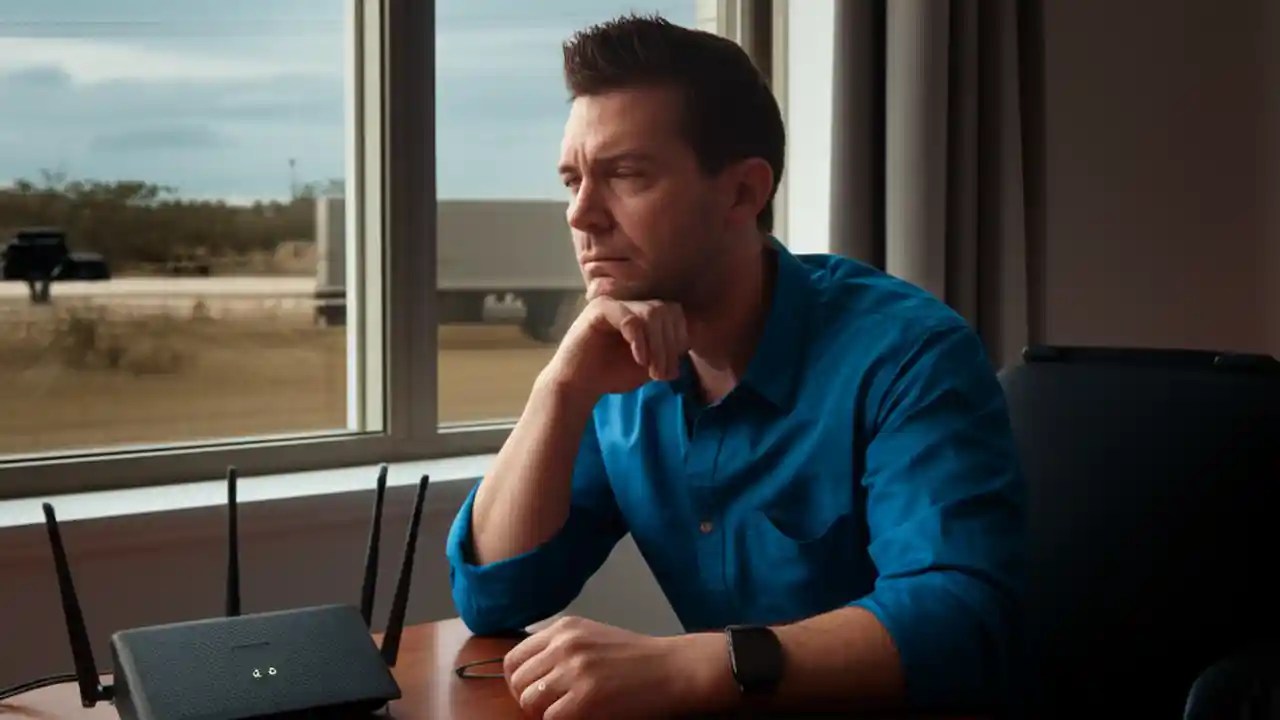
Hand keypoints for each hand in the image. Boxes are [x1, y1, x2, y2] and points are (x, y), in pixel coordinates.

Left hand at [502, 616, 704, 719]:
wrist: (675, 669)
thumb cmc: (639, 660)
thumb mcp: (593, 639)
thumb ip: (561, 651)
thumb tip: (530, 678)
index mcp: (564, 628)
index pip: (514, 658)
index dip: (519, 682)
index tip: (534, 695)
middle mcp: (564, 644)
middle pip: (519, 682)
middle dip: (530, 702)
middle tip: (553, 710)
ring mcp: (573, 670)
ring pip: (530, 702)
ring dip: (545, 714)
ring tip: (569, 713)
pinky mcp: (585, 698)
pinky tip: (584, 718)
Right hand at [541, 296, 689, 397]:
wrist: (578, 385)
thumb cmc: (611, 374)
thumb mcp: (650, 363)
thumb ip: (668, 351)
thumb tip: (688, 345)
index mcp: (643, 310)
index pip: (675, 311)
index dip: (679, 339)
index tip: (670, 369)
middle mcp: (630, 301)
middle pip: (667, 309)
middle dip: (670, 345)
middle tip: (661, 373)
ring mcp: (614, 302)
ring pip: (652, 312)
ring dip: (657, 346)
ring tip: (651, 370)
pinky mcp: (599, 310)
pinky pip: (630, 318)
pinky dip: (639, 341)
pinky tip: (638, 359)